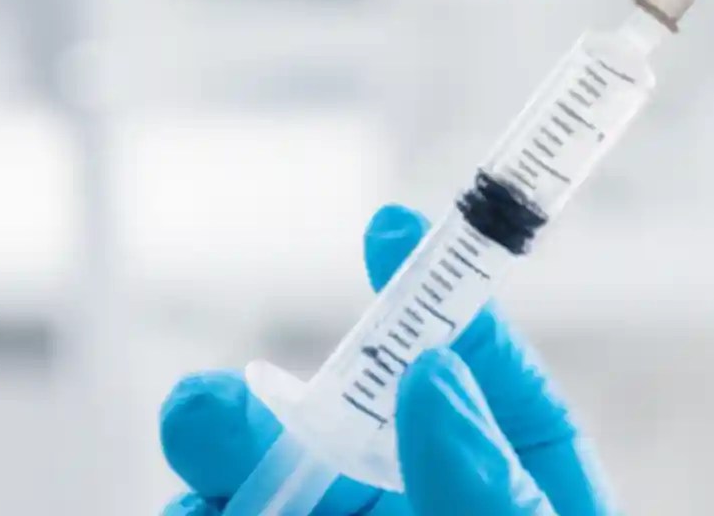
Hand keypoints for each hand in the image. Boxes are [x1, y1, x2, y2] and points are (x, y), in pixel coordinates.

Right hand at [158, 204, 618, 514]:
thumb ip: (490, 480)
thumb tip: (431, 371)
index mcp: (514, 484)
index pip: (489, 378)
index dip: (439, 299)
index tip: (391, 226)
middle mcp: (422, 500)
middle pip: (347, 432)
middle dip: (274, 401)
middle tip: (222, 392)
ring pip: (271, 485)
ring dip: (221, 456)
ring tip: (199, 452)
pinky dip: (203, 510)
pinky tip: (198, 507)